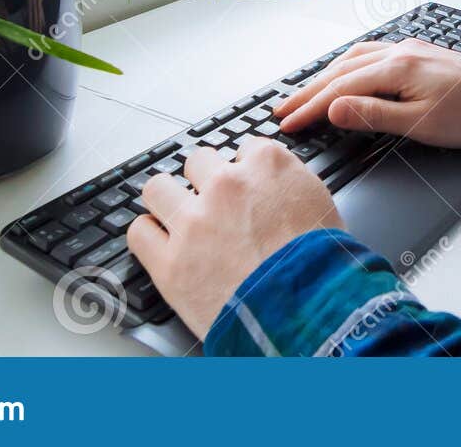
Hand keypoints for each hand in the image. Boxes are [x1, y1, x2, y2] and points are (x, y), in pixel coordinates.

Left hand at [126, 139, 340, 337]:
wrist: (306, 313)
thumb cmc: (321, 266)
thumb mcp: (321, 207)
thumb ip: (292, 185)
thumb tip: (279, 185)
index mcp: (268, 165)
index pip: (246, 148)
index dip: (245, 169)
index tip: (244, 185)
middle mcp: (226, 185)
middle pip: (198, 161)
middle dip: (204, 180)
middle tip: (213, 202)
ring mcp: (193, 221)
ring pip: (158, 188)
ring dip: (168, 201)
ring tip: (176, 217)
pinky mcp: (169, 261)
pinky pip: (139, 232)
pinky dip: (148, 236)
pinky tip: (159, 243)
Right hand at [273, 38, 460, 146]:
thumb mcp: (421, 124)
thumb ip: (374, 115)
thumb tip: (334, 108)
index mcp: (396, 69)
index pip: (339, 90)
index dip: (309, 108)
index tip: (287, 124)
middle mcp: (397, 52)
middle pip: (340, 70)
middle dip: (308, 91)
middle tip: (282, 110)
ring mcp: (406, 49)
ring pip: (352, 58)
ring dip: (325, 76)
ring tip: (304, 94)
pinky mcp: (415, 53)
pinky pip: (369, 54)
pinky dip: (346, 65)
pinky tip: (344, 73)